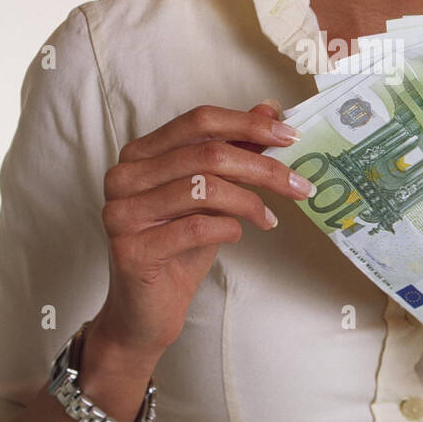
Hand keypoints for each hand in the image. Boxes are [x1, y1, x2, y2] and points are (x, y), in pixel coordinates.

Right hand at [91, 101, 314, 361]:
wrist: (145, 312)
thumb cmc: (179, 248)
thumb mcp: (212, 195)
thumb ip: (234, 151)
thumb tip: (269, 109)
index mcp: (141, 153)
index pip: (199, 120)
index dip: (248, 124)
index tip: (290, 137)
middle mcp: (124, 175)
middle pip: (207, 153)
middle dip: (263, 168)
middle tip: (299, 185)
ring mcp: (123, 211)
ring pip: (203, 188)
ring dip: (250, 202)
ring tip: (269, 218)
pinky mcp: (131, 248)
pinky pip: (195, 227)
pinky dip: (228, 228)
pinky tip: (238, 235)